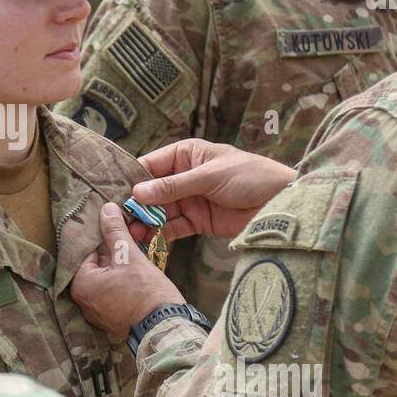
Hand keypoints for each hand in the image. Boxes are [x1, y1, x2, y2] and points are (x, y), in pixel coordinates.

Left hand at [71, 203, 185, 337]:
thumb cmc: (146, 293)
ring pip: (108, 276)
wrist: (166, 328)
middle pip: (98, 263)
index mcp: (81, 285)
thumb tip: (107, 209)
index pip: (88, 250)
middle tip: (133, 232)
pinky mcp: (112, 316)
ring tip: (139, 245)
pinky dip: (123, 277)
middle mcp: (84, 300)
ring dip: (121, 261)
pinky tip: (138, 265)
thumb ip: (115, 232)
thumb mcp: (129, 256)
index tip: (119, 224)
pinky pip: (114, 289)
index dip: (105, 234)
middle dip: (115, 247)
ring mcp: (98, 311)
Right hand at [132, 139, 297, 241]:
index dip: (133, 178)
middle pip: (152, 191)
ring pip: (160, 211)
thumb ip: (174, 186)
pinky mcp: (198, 221)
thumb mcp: (209, 176)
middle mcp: (184, 176)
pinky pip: (173, 227)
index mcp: (186, 154)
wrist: (282, 203)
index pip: (151, 164)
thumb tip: (139, 191)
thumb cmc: (251, 176)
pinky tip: (146, 241)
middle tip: (117, 219)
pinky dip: (160, 235)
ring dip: (145, 222)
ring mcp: (190, 199)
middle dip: (136, 205)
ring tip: (129, 235)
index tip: (114, 193)